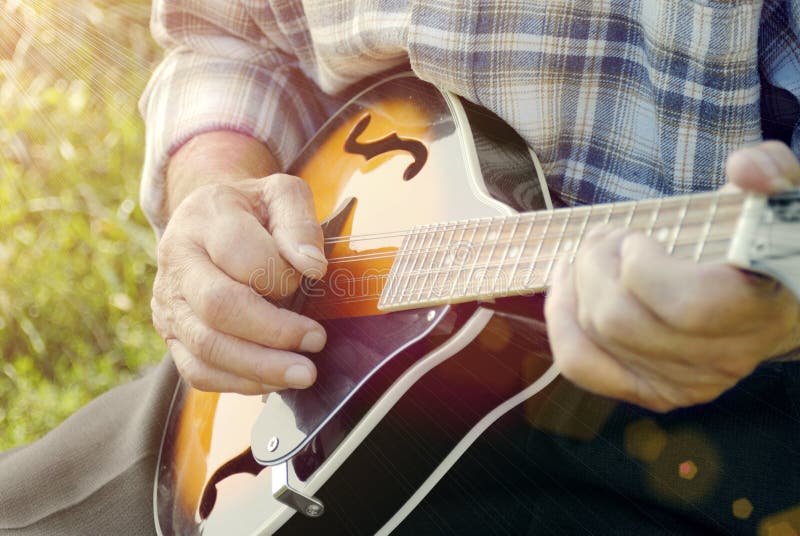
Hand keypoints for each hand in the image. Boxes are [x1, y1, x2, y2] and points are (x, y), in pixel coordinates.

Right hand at [152, 174, 327, 393]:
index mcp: (205, 217)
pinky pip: (197, 371)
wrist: (209, 220)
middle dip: (273, 331)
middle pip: (218, 306)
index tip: (312, 276)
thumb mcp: (281, 194)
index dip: (281, 273)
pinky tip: (273, 381)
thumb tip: (311, 265)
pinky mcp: (172, 334)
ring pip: (206, 346)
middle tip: (316, 342)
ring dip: (260, 367)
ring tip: (302, 373)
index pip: (241, 253)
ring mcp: (169, 301)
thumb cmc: (253, 211)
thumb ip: (299, 221)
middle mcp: (177, 259)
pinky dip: (239, 382)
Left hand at [545, 141, 799, 411]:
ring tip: (592, 254)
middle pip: (621, 321)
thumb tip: (746, 169)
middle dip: (593, 265)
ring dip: (576, 285)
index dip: (642, 266)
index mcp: (758, 310)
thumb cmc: (766, 246)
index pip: (687, 305)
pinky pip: (583, 366)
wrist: (777, 304)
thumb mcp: (779, 203)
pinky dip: (562, 323)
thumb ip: (771, 173)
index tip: (639, 237)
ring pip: (596, 337)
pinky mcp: (655, 393)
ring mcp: (687, 384)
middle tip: (604, 237)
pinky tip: (566, 286)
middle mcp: (722, 358)